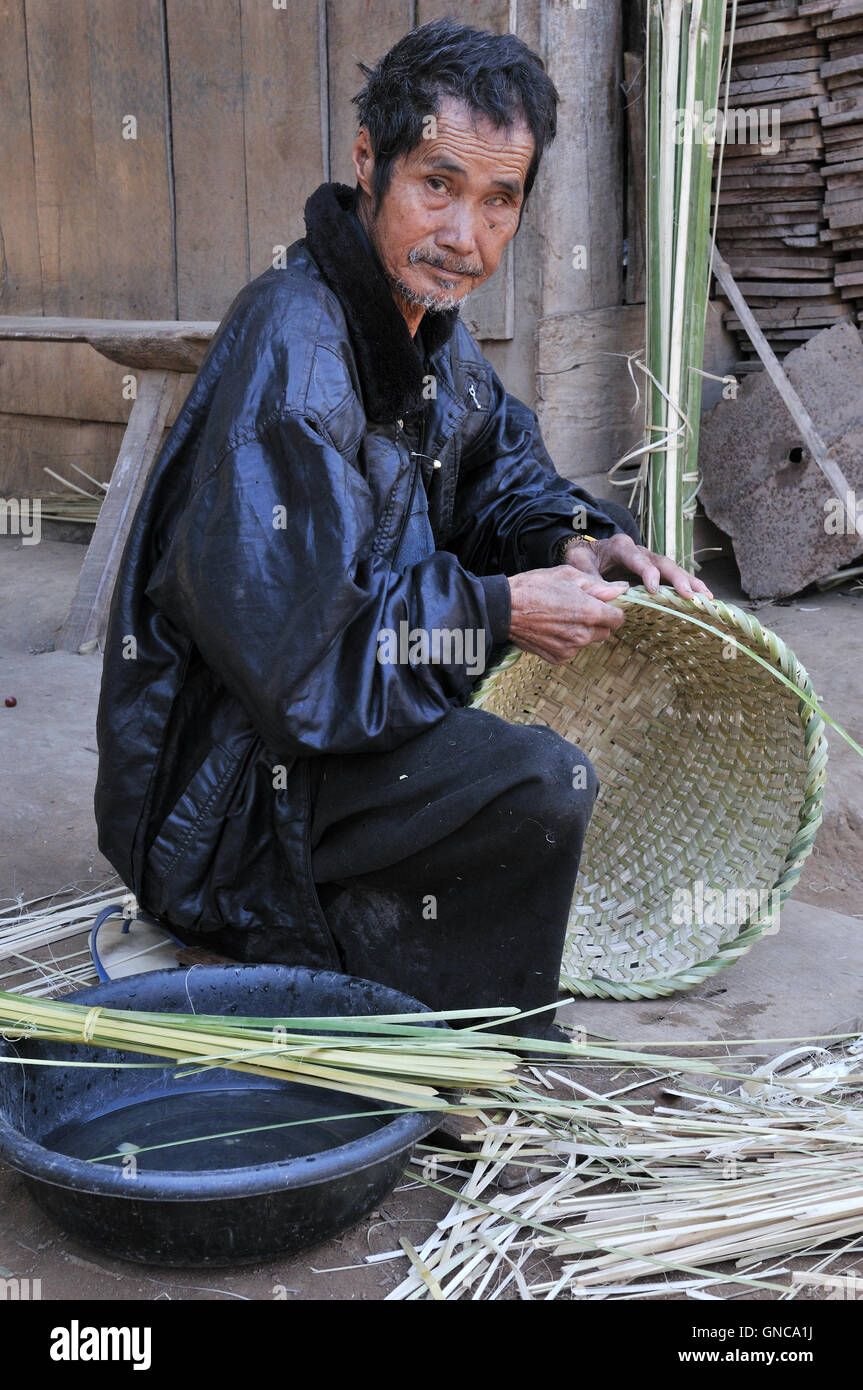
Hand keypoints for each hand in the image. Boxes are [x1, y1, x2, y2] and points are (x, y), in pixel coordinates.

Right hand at [508, 566, 628, 663]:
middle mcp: (583, 635)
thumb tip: (621, 588)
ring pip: (588, 641)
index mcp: (590, 612)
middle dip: (598, 621)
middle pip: (605, 632)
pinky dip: (566, 641)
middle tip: (578, 608)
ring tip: (561, 616)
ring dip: (582, 631)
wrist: (504, 608)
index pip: (618, 619)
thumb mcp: (569, 576)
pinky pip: (571, 650)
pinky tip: (551, 628)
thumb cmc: (535, 586)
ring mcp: (570, 649)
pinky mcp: (557, 657)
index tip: (602, 604)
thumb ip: (598, 585)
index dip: (613, 610)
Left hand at [562, 533, 712, 600]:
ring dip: (689, 582)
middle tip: (689, 594)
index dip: (647, 572)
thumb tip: (606, 595)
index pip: (636, 558)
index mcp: (620, 546)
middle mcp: (638, 551)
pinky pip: (672, 578)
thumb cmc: (582, 559)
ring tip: (706, 596)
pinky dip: (687, 586)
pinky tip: (701, 597)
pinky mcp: (653, 571)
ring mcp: (648, 560)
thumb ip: (590, 578)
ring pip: (672, 569)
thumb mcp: (578, 565)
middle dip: (677, 578)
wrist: (584, 553)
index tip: (654, 588)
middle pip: (661, 562)